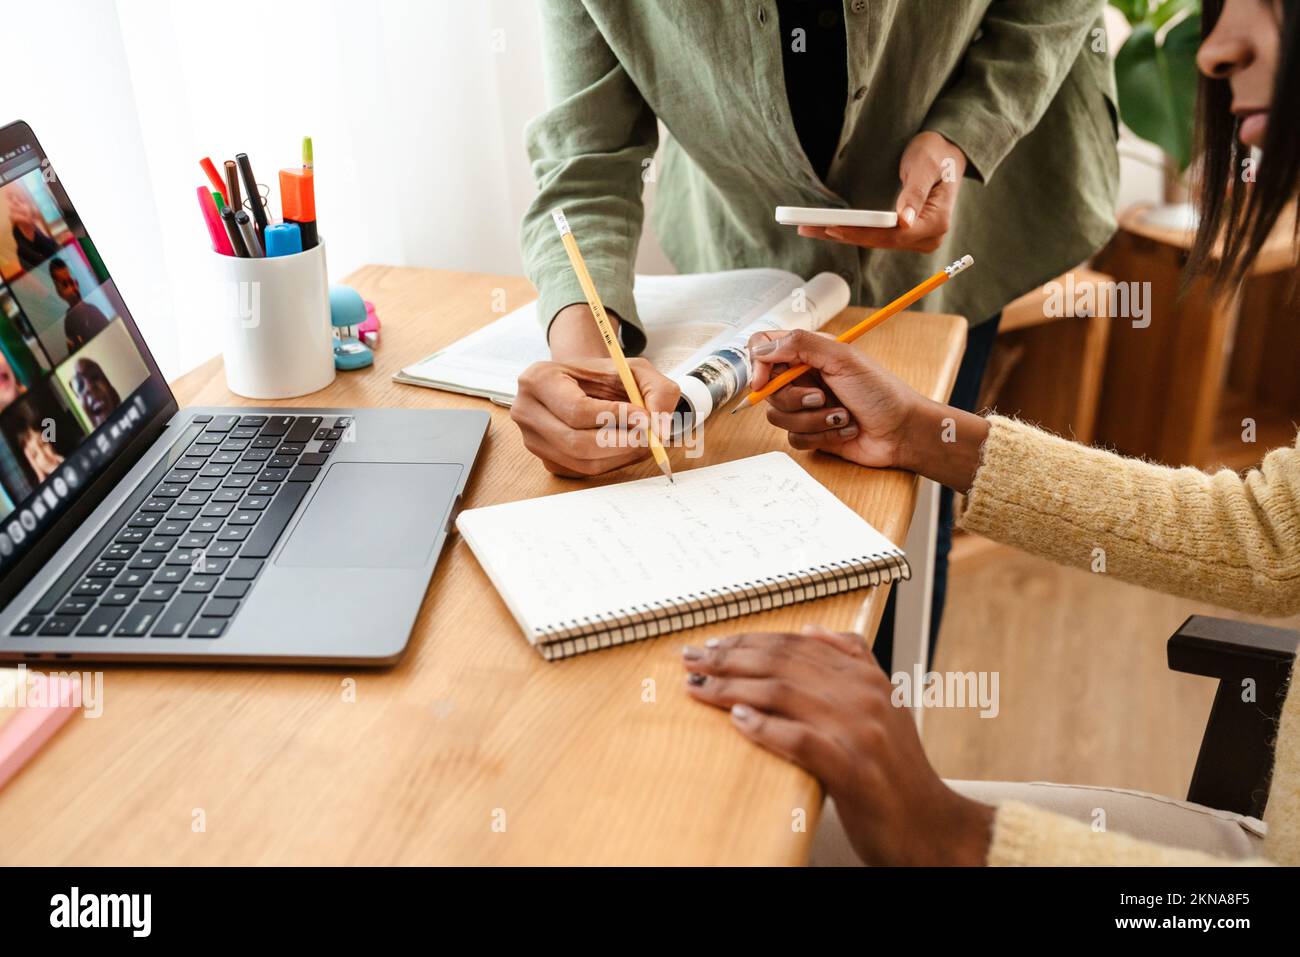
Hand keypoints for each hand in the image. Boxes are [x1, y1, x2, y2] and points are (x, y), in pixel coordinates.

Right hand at [512, 357, 679, 477]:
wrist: (582, 385)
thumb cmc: (603, 376)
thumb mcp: (634, 369)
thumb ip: (656, 391)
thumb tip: (660, 429)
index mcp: (539, 379)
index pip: (576, 409)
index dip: (614, 417)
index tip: (644, 417)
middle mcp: (527, 411)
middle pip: (576, 442)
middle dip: (620, 442)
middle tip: (649, 436)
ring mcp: (533, 440)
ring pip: (582, 462)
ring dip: (620, 455)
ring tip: (641, 439)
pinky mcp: (547, 460)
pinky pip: (584, 471)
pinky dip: (612, 462)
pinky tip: (625, 447)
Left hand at [682, 625, 993, 865]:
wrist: (931, 825)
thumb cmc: (897, 770)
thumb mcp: (883, 704)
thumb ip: (853, 663)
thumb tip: (813, 630)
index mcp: (866, 676)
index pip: (795, 645)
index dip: (748, 641)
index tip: (711, 644)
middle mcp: (863, 695)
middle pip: (782, 664)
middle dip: (728, 658)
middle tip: (690, 658)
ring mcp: (860, 730)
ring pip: (783, 694)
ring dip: (731, 688)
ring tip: (698, 687)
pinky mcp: (853, 769)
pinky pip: (799, 739)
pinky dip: (765, 728)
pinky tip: (738, 720)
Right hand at [749, 328, 990, 491]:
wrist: (902, 431)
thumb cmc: (881, 391)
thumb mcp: (843, 358)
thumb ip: (800, 345)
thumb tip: (761, 350)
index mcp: (809, 354)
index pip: (764, 349)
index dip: (758, 365)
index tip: (764, 379)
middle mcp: (804, 379)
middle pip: (768, 389)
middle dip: (797, 399)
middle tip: (823, 397)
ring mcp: (807, 407)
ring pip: (779, 417)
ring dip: (814, 420)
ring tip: (841, 416)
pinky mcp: (812, 433)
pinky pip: (794, 439)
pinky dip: (821, 436)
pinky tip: (844, 430)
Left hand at [797, 131, 966, 252]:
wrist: (947, 153)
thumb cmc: (938, 154)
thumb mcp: (926, 167)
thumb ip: (915, 193)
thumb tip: (904, 221)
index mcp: (936, 223)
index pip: (893, 235)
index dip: (862, 233)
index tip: (834, 228)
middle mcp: (928, 238)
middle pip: (880, 242)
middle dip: (844, 235)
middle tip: (809, 228)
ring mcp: (918, 239)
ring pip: (876, 241)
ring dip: (844, 235)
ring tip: (811, 229)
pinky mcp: (907, 235)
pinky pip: (878, 236)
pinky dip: (854, 232)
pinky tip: (830, 228)